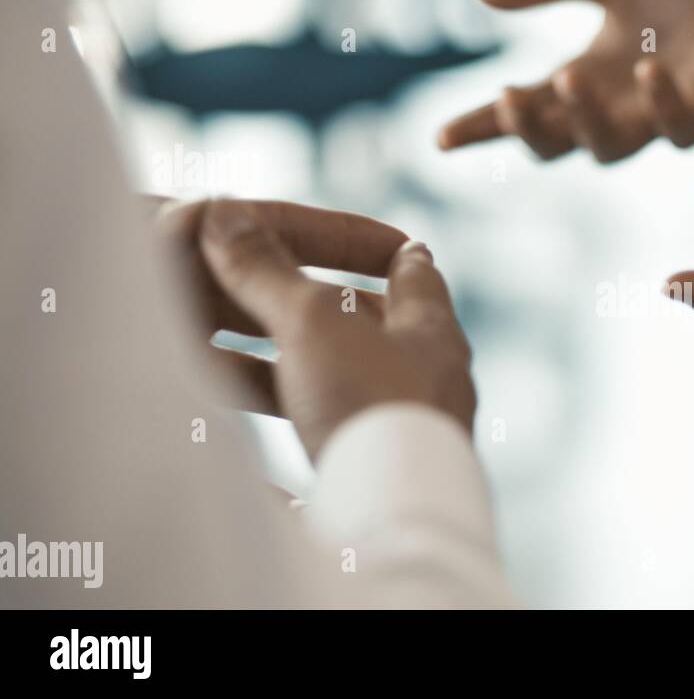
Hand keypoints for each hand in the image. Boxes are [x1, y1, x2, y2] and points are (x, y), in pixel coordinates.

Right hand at [197, 205, 475, 457]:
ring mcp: (413, 426)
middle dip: (337, 308)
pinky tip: (278, 418)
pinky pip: (339, 426)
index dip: (382, 246)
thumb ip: (267, 271)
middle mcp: (434, 376)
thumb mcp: (312, 321)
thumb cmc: (370, 402)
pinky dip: (304, 411)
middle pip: (383, 326)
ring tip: (260, 351)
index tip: (361, 237)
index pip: (414, 269)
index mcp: (433, 329)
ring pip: (356, 379)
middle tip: (292, 292)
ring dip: (310, 362)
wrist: (395, 515)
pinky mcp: (385, 471)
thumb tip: (226, 211)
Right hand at [437, 0, 693, 161]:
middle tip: (508, 96)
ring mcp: (661, 115)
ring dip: (588, 120)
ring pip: (614, 146)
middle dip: (530, 127)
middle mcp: (617, 108)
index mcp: (585, 80)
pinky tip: (649, 72)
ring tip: (569, 77)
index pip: (522, 113)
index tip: (441, 138)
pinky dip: (663, 103)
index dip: (482, 129)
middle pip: (560, 144)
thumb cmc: (680, 1)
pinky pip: (682, 125)